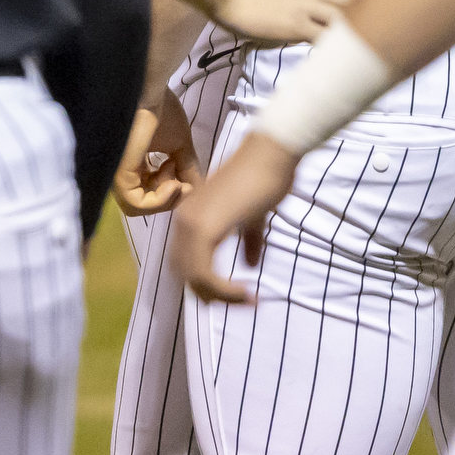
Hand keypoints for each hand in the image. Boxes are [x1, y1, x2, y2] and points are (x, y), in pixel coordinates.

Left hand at [112, 88, 202, 216]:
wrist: (152, 90)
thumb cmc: (161, 109)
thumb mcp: (180, 145)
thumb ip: (186, 168)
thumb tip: (196, 189)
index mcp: (132, 165)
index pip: (149, 194)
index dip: (171, 192)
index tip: (183, 174)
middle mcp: (120, 172)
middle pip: (144, 204)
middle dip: (170, 197)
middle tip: (181, 179)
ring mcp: (116, 175)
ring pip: (139, 208)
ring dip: (166, 200)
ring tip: (177, 181)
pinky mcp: (117, 175)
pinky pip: (136, 204)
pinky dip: (160, 201)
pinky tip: (174, 184)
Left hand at [171, 131, 300, 304]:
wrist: (270, 154)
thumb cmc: (265, 178)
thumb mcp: (254, 218)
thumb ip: (249, 241)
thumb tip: (251, 265)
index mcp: (191, 215)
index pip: (185, 262)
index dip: (207, 284)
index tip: (237, 294)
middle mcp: (183, 220)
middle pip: (185, 275)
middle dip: (211, 294)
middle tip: (240, 300)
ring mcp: (191, 224)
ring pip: (193, 279)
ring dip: (220, 296)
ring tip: (246, 299)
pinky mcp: (204, 229)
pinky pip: (204, 275)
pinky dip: (224, 290)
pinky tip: (245, 292)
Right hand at [212, 0, 350, 43]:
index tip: (343, 9)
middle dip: (354, 14)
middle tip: (347, 31)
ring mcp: (305, 7)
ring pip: (343, 18)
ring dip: (344, 32)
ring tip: (340, 47)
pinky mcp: (295, 26)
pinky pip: (324, 38)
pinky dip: (329, 48)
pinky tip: (326, 57)